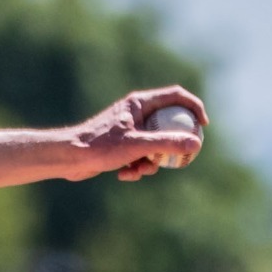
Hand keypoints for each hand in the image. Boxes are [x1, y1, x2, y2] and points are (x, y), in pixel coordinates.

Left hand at [68, 86, 209, 181]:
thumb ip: (167, 143)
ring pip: (154, 145)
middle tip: (181, 158)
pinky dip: (137, 167)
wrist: (68, 158)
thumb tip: (195, 144)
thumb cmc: (99, 147)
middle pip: (167, 124)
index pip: (176, 96)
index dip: (194, 107)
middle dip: (171, 145)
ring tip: (139, 170)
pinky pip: (140, 156)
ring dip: (152, 161)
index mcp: (140, 103)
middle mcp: (135, 113)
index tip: (203, 125)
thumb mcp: (137, 145)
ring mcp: (129, 130)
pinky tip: (124, 175)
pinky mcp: (121, 146)